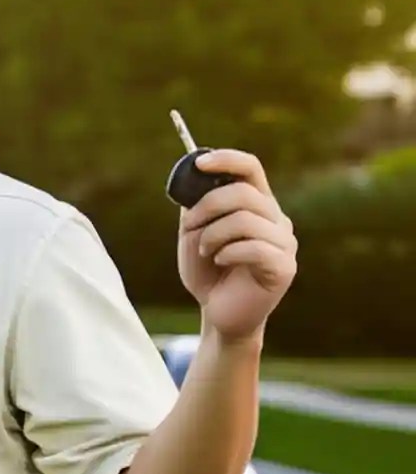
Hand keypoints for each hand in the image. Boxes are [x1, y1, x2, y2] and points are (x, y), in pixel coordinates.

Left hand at [177, 149, 297, 343]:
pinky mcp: (284, 267)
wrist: (218, 313)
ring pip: (246, 219)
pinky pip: (254, 247)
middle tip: (190, 226)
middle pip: (244, 192)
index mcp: (258, 205)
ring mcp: (284, 243)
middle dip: (207, 206)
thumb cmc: (208, 272)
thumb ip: (197, 206)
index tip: (199, 163)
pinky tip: (220, 262)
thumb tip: (194, 177)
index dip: (227, 159)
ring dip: (213, 234)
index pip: (251, 168)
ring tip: (205, 251)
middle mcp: (277, 219)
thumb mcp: (194, 234)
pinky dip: (227, 252)